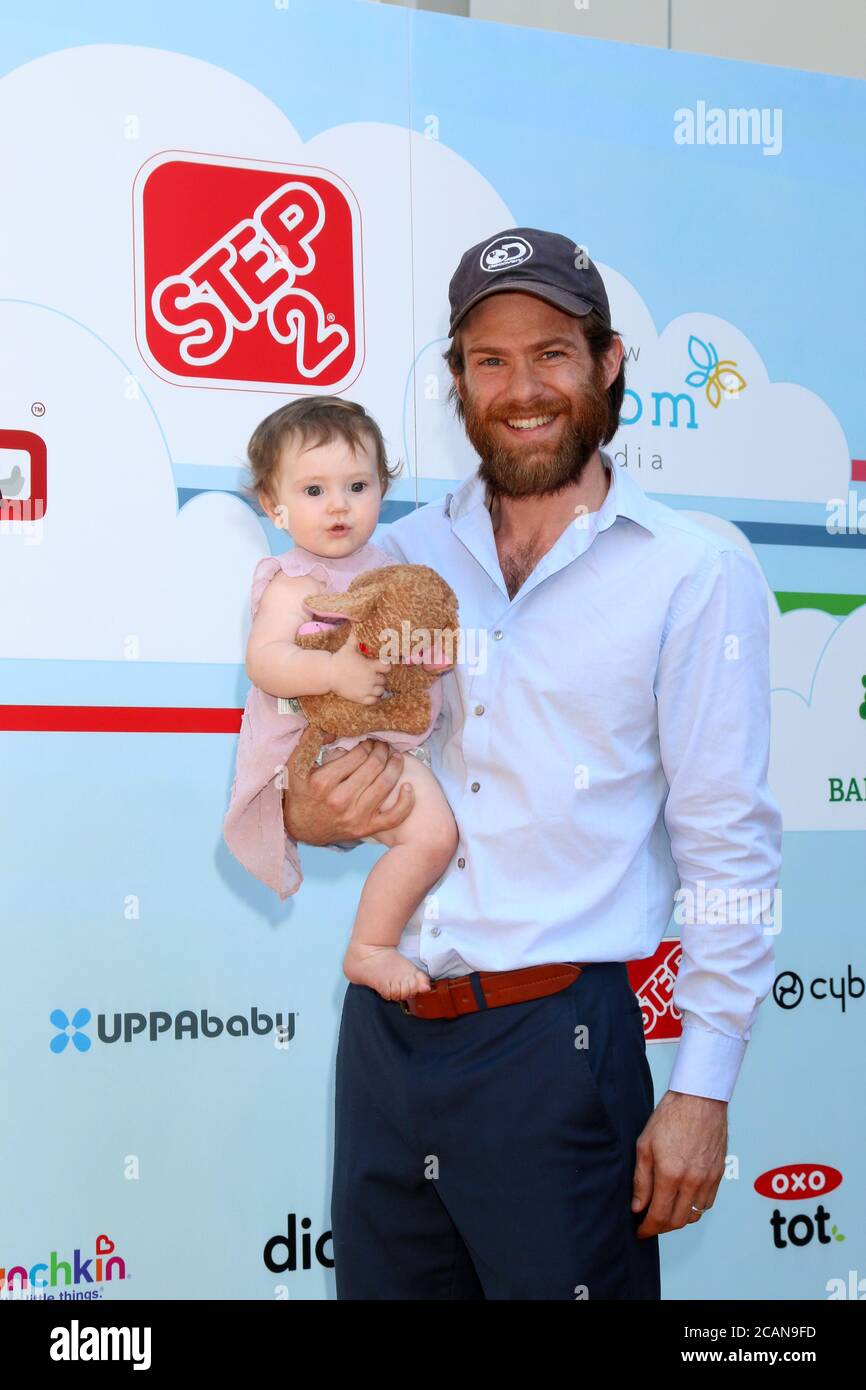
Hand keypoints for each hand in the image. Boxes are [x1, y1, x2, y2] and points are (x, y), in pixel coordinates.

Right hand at [282, 739, 414, 844]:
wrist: (301, 828)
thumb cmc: (301, 793)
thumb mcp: (295, 766)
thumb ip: (308, 741)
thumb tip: (329, 725)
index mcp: (324, 782)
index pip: (357, 755)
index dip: (367, 745)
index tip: (369, 742)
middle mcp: (341, 800)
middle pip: (373, 767)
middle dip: (382, 751)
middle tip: (383, 746)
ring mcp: (355, 816)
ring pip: (385, 786)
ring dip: (395, 767)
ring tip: (396, 757)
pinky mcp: (365, 829)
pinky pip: (393, 817)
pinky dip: (405, 803)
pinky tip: (408, 787)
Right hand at [330, 641, 390, 703]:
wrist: (328, 674)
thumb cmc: (339, 659)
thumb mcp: (348, 646)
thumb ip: (356, 637)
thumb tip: (358, 623)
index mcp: (370, 666)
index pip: (387, 667)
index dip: (385, 666)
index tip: (380, 665)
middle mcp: (371, 679)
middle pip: (384, 680)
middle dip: (380, 677)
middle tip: (373, 675)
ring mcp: (366, 690)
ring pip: (381, 691)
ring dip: (378, 688)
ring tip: (371, 684)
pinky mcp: (360, 698)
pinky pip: (374, 701)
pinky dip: (373, 698)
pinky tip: (369, 693)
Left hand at [631, 1090, 727, 1236]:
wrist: (699, 1099)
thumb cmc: (671, 1117)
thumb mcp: (645, 1146)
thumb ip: (641, 1180)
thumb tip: (638, 1206)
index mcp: (670, 1175)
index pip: (658, 1216)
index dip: (647, 1229)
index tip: (640, 1231)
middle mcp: (692, 1182)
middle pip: (677, 1221)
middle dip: (661, 1228)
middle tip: (650, 1223)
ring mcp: (708, 1179)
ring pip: (694, 1216)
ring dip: (679, 1219)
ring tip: (665, 1211)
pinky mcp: (718, 1174)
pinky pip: (707, 1203)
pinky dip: (694, 1208)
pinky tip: (683, 1199)